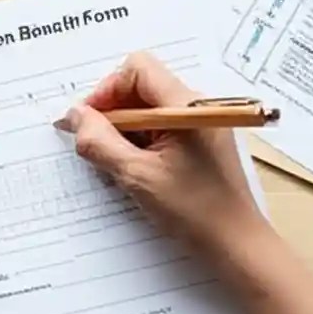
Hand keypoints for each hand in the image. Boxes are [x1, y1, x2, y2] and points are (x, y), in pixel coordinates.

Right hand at [59, 53, 266, 253]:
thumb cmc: (194, 212)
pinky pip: (162, 127)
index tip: (90, 122)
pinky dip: (141, 142)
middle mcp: (196, 106)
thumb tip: (75, 116)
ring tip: (118, 163)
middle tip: (98, 145)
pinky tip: (136, 170)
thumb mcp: (137, 176)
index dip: (107, 90)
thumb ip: (100, 142)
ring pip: (149, 108)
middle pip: (142, 86)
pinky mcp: (200, 141)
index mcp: (186, 105)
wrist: (236, 244)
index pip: (137, 69)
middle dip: (113, 112)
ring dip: (126, 130)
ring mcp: (200, 123)